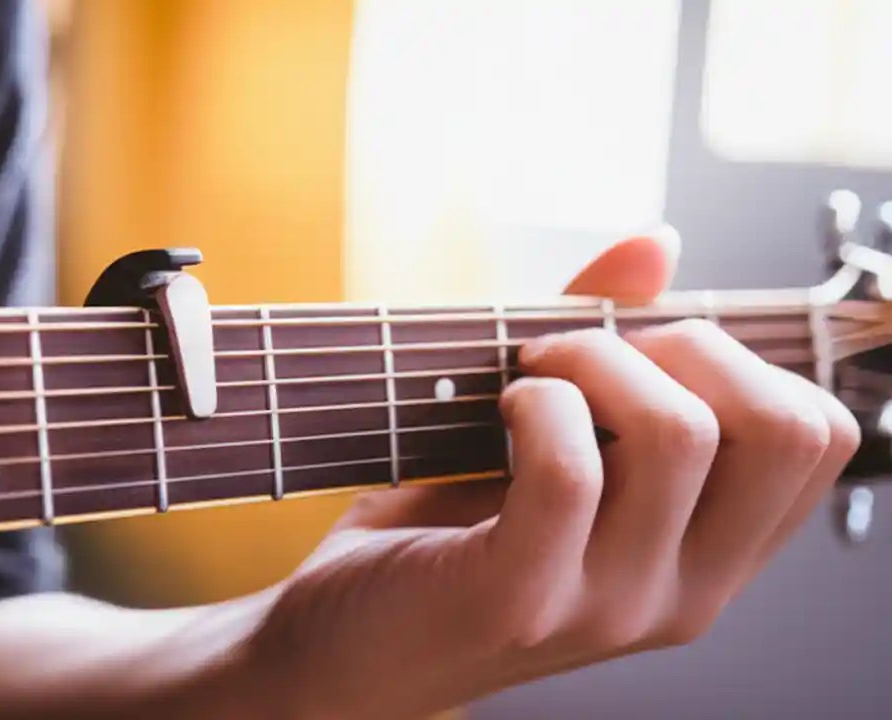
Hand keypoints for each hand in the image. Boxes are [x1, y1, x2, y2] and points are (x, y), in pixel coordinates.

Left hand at [232, 227, 860, 718]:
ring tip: (530, 373)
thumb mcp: (549, 446)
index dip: (745, 364)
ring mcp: (607, 607)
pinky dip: (533, 405)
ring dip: (592, 359)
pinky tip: (496, 411)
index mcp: (706, 557)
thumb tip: (656, 243)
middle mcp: (681, 594)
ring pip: (676, 433)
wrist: (340, 646)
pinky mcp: (519, 598)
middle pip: (782, 428)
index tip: (648, 354)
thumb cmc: (445, 539)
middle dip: (688, 345)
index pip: (819, 440)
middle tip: (589, 351)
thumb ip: (611, 350)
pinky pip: (567, 468)